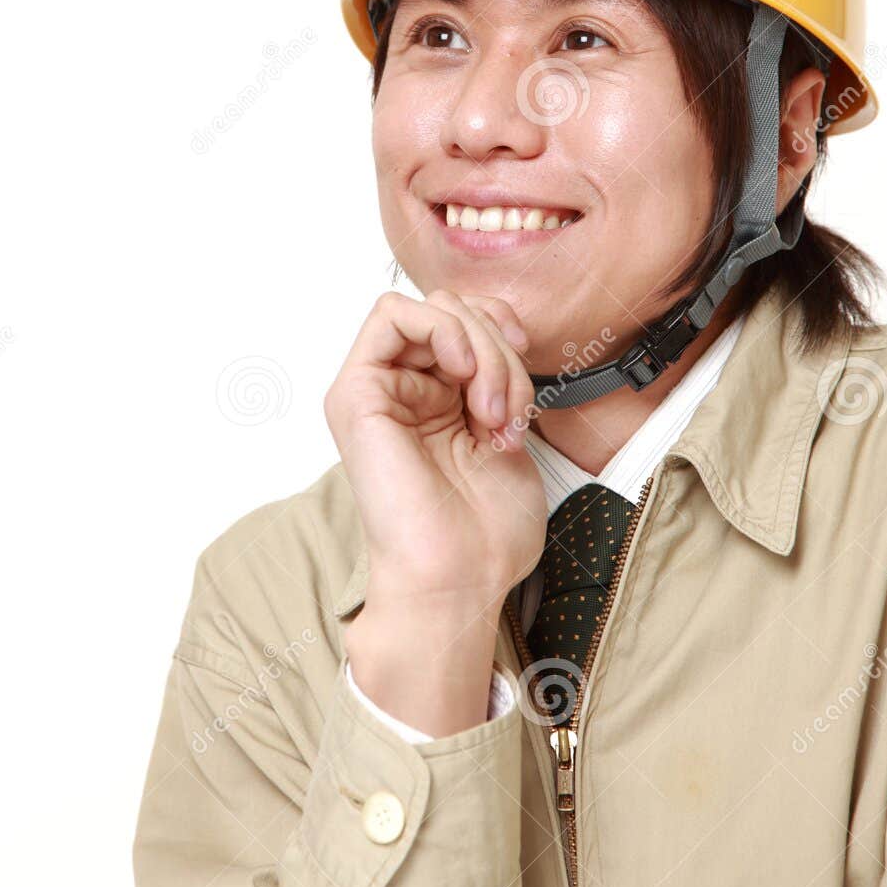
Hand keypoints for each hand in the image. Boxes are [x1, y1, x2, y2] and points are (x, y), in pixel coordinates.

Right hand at [323, 290, 545, 734]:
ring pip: (431, 309)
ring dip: (480, 347)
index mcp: (434, 398)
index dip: (502, 327)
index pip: (464, 321)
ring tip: (491, 409)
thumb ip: (498, 374)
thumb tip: (505, 329)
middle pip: (452, 310)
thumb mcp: (506, 429)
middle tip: (509, 409)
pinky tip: (464, 373)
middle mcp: (402, 389)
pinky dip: (442, 330)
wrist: (460, 577)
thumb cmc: (485, 529)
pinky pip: (391, 315)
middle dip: (499, 349)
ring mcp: (375, 389)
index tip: (530, 363)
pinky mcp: (355, 394)